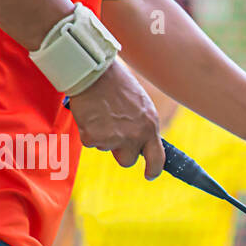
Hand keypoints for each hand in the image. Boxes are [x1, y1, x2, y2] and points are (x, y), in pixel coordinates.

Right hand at [68, 61, 165, 178]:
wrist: (94, 71)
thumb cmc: (118, 85)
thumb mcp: (141, 106)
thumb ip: (143, 127)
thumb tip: (142, 144)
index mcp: (150, 127)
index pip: (157, 158)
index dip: (154, 170)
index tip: (150, 174)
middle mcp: (134, 136)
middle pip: (127, 160)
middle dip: (120, 150)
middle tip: (113, 129)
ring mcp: (113, 138)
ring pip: (106, 149)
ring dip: (102, 136)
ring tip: (102, 113)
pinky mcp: (93, 136)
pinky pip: (90, 142)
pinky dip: (88, 130)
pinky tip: (91, 113)